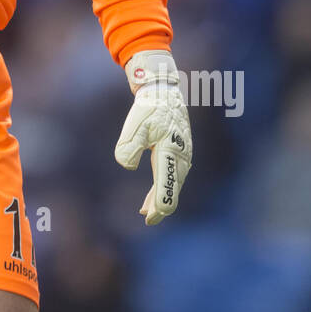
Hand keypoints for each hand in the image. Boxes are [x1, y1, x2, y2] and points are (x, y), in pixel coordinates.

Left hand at [114, 50, 191, 224]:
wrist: (163, 90)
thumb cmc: (150, 106)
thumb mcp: (136, 123)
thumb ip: (130, 144)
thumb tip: (127, 166)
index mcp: (172, 153)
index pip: (167, 187)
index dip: (159, 206)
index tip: (148, 218)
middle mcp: (181, 157)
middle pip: (173, 190)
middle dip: (161, 207)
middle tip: (148, 221)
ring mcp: (183, 155)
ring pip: (173, 184)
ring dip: (161, 198)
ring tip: (147, 212)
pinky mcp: (179, 152)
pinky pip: (172, 175)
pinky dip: (163, 187)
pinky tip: (153, 195)